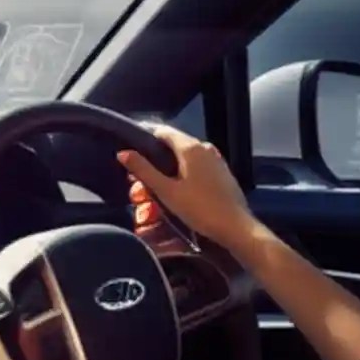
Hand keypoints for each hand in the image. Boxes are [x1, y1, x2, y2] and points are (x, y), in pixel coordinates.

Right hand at [117, 124, 256, 250]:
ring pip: (185, 157)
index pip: (162, 132)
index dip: (145, 140)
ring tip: (158, 188)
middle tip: (141, 180)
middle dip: (155, 160)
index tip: (133, 156)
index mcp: (190, 147)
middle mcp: (205, 147)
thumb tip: (123, 152)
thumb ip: (144, 170)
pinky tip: (179, 191)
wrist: (236, 227)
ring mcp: (216, 159)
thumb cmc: (199, 209)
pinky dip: (184, 173)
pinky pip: (197, 165)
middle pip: (173, 145)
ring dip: (169, 168)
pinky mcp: (222, 172)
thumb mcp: (166, 191)